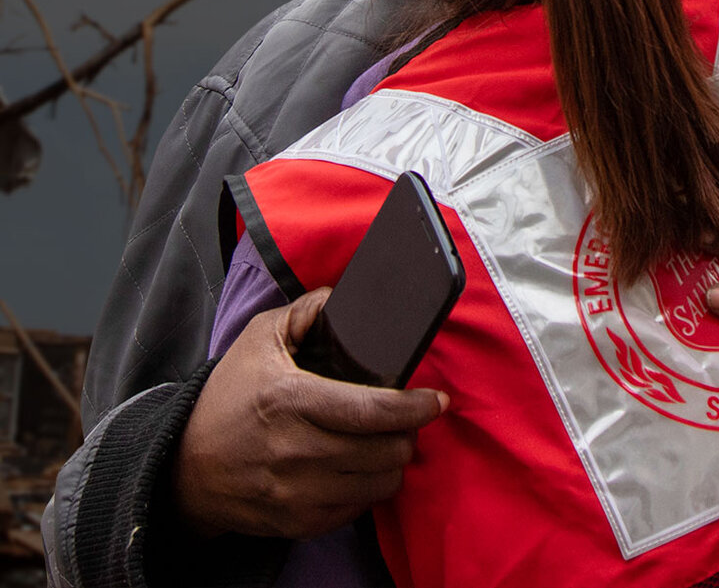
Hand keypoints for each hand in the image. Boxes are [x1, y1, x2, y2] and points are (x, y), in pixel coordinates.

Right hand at [174, 288, 447, 538]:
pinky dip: (367, 490)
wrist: (183, 468)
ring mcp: (294, 492)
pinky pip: (357, 510)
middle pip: (385, 450)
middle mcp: (293, 451)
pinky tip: (359, 470)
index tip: (435, 401)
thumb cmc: (228, 398)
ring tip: (385, 444)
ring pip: (379, 483)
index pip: (373, 410)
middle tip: (405, 421)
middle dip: (407, 433)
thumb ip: (306, 312)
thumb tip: (343, 297)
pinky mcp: (296, 522)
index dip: (415, 408)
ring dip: (392, 462)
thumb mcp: (259, 341)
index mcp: (289, 401)